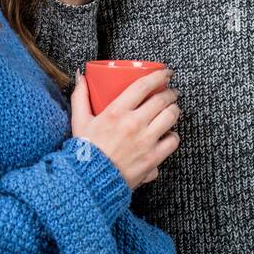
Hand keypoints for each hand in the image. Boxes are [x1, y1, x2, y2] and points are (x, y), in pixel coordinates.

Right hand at [70, 68, 180, 189]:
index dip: (158, 76)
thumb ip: (80, 96)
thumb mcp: (79, 120)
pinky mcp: (153, 158)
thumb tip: (81, 76)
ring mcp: (145, 141)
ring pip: (171, 117)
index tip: (165, 73)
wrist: (90, 181)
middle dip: (170, 92)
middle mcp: (134, 124)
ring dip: (174, 109)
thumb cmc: (86, 151)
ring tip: (173, 108)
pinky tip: (169, 133)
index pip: (143, 86)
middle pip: (161, 100)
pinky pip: (173, 141)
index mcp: (116, 112)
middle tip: (171, 91)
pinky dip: (173, 135)